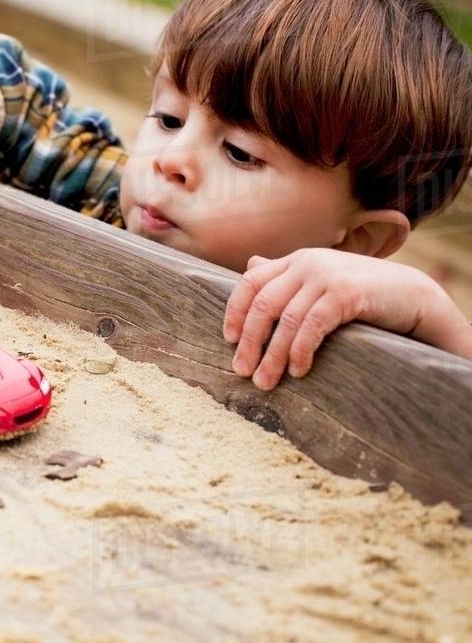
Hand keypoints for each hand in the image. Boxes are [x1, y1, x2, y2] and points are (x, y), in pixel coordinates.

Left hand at [223, 248, 470, 389]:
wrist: (413, 295)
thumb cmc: (362, 293)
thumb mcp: (320, 280)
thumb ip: (286, 276)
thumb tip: (250, 266)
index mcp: (296, 260)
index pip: (251, 282)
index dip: (235, 311)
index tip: (229, 339)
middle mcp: (307, 263)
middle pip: (263, 304)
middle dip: (250, 341)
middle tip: (241, 371)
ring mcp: (327, 275)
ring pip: (286, 319)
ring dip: (273, 355)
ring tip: (266, 381)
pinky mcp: (347, 292)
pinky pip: (312, 325)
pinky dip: (300, 350)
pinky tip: (297, 371)